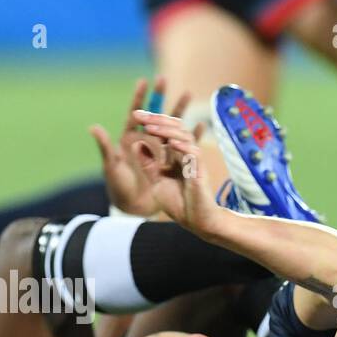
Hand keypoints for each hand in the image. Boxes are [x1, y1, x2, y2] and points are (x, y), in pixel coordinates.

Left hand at [90, 77, 200, 216]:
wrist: (134, 210)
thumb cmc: (121, 190)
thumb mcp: (112, 168)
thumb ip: (105, 147)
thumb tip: (93, 127)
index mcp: (133, 141)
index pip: (137, 116)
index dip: (139, 99)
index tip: (142, 81)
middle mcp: (148, 143)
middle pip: (156, 115)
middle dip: (160, 97)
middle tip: (163, 79)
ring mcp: (161, 151)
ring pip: (174, 126)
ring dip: (179, 110)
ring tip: (186, 94)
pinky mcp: (174, 163)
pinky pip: (187, 147)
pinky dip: (193, 135)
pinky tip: (199, 124)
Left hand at [131, 111, 224, 238]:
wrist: (194, 222)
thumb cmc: (179, 203)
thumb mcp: (156, 181)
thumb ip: (148, 164)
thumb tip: (136, 144)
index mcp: (174, 155)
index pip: (164, 132)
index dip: (152, 121)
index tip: (136, 115)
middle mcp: (185, 154)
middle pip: (175, 128)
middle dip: (158, 119)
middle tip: (140, 115)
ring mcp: (194, 161)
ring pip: (184, 137)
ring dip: (167, 131)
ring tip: (151, 127)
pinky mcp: (200, 171)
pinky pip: (193, 154)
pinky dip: (183, 147)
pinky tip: (170, 143)